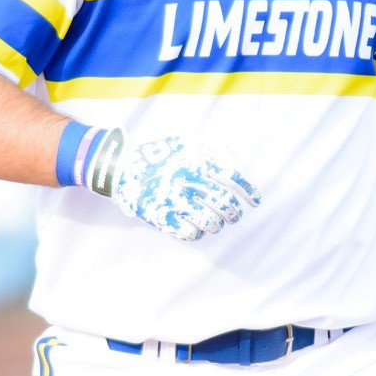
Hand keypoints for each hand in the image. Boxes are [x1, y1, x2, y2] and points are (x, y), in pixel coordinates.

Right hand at [95, 133, 261, 241]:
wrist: (120, 166)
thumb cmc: (159, 153)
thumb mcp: (186, 142)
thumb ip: (214, 150)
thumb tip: (237, 164)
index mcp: (196, 159)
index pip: (233, 177)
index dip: (249, 191)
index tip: (255, 202)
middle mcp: (187, 179)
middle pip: (225, 203)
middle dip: (234, 213)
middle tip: (234, 215)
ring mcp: (174, 200)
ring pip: (211, 223)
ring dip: (217, 224)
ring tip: (216, 222)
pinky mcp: (160, 217)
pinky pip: (190, 233)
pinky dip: (198, 233)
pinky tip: (196, 227)